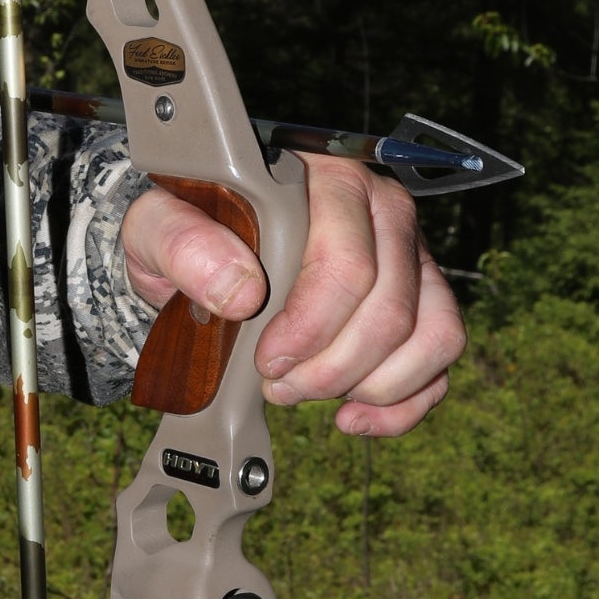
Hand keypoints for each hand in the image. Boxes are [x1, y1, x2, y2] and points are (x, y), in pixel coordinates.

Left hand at [119, 154, 464, 436]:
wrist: (197, 249)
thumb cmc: (184, 228)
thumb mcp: (157, 225)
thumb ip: (182, 242)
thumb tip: (240, 292)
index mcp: (327, 180)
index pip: (347, 263)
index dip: (311, 326)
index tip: (266, 361)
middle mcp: (383, 211)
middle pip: (392, 309)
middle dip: (332, 368)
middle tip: (275, 386)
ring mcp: (411, 256)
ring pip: (433, 335)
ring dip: (370, 386)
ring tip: (305, 394)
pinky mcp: (423, 301)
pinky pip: (440, 360)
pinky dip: (402, 404)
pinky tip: (351, 418)